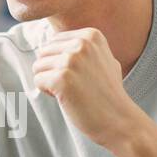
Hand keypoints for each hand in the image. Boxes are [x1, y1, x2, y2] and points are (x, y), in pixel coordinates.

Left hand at [31, 27, 141, 148]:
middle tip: (74, 86)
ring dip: (49, 82)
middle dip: (52, 71)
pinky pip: (37, 80)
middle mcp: (81, 44)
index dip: (60, 61)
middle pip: (43, 52)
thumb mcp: (105, 59)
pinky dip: (47, 92)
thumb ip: (84, 48)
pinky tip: (66, 98)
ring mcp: (71, 61)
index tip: (80, 75)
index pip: (53, 42)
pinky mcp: (62, 79)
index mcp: (90, 35)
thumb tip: (54, 42)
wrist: (119, 120)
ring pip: (38, 66)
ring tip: (71, 92)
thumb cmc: (109, 94)